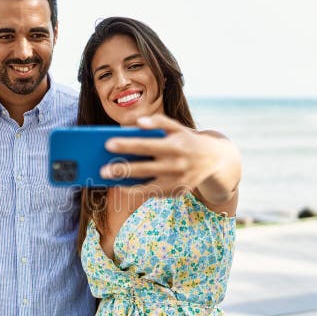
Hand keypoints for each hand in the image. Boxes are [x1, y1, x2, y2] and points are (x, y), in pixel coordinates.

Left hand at [100, 114, 224, 196]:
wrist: (215, 159)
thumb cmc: (187, 140)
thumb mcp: (177, 127)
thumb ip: (158, 122)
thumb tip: (137, 123)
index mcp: (175, 145)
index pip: (146, 144)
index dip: (127, 144)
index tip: (107, 144)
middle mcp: (177, 164)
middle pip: (144, 167)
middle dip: (121, 169)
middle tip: (102, 170)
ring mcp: (177, 181)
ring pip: (147, 184)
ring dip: (125, 182)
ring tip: (108, 178)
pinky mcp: (177, 192)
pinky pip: (152, 193)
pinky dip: (136, 189)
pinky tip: (122, 185)